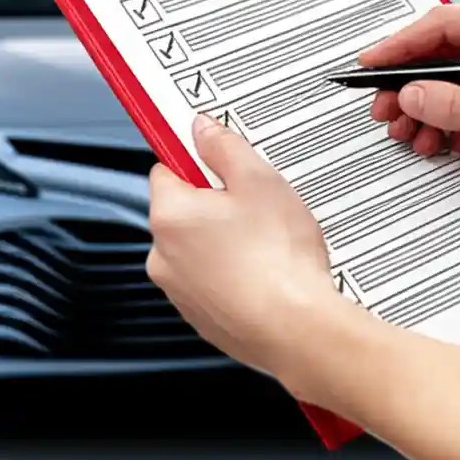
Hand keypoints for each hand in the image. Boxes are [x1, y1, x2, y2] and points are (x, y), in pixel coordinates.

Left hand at [146, 114, 354, 397]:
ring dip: (224, 242)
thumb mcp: (258, 180)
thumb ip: (225, 148)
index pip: (166, 169)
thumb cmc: (279, 259)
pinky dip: (232, 276)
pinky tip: (266, 274)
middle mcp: (162, 255)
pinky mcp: (201, 318)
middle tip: (255, 204)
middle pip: (183, 211)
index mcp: (169, 215)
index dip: (195, 160)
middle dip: (215, 204)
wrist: (296, 330)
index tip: (215, 158)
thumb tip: (203, 130)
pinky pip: (212, 283)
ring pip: (198, 249)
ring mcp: (180, 291)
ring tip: (267, 245)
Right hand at [359, 0, 459, 176]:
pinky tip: (444, 138)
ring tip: (412, 135)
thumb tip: (409, 96)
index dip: (399, 47)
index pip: (440, 25)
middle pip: (437, 50)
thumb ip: (454, 106)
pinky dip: (446, 114)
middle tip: (385, 112)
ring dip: (425, 106)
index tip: (369, 66)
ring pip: (445, 72)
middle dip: (408, 86)